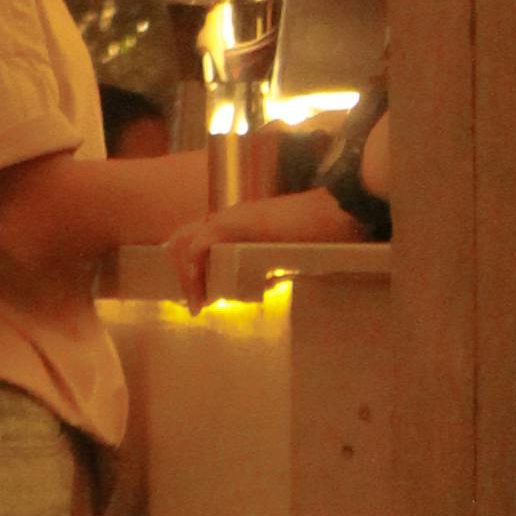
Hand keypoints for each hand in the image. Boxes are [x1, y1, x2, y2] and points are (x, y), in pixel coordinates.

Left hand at [176, 185, 353, 305]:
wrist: (334, 211)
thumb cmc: (317, 230)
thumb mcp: (286, 248)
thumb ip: (271, 261)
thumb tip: (267, 283)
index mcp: (235, 222)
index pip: (195, 240)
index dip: (191, 268)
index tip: (198, 295)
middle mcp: (226, 217)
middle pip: (181, 241)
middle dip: (183, 276)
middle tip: (195, 304)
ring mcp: (229, 218)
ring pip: (186, 243)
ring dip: (187, 277)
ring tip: (198, 304)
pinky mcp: (236, 224)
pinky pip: (202, 244)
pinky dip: (195, 265)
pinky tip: (199, 286)